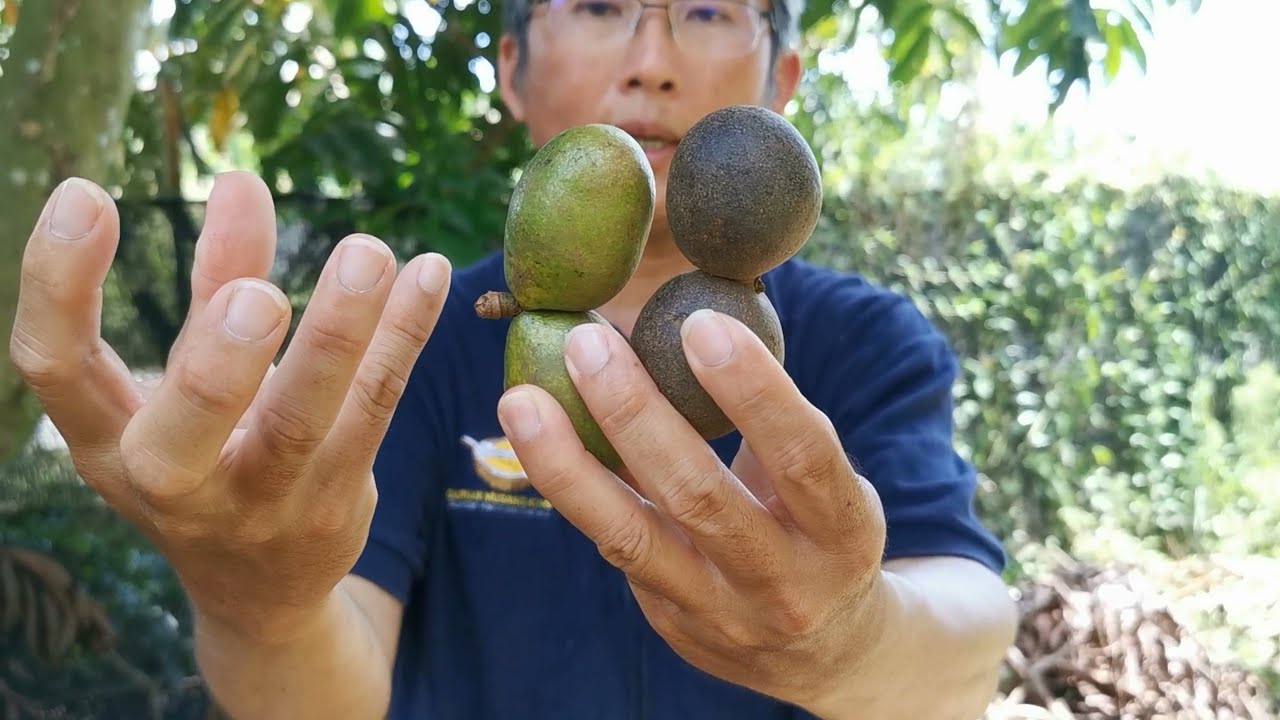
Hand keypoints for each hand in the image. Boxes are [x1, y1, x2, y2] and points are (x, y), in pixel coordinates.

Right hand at [9, 173, 451, 640]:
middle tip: (259, 294)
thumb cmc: (207, 462)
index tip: (86, 193)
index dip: (58, 285)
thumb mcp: (184, 385)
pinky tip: (431, 272)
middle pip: (182, 438)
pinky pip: (375, 413)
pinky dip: (404, 338)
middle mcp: (174, 485)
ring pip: (303, 425)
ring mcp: (260, 505)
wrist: (260, 593)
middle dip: (220, 367)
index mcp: (109, 443)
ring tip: (370, 252)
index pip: (57, 368)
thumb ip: (212, 283)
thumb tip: (243, 178)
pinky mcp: (335, 505)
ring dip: (340, 337)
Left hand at [495, 308, 889, 710]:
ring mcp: (720, 612)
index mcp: (843, 531)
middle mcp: (784, 582)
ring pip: (633, 536)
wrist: (824, 650)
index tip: (700, 323)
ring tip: (521, 400)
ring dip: (570, 464)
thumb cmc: (819, 530)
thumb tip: (693, 318)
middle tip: (586, 343)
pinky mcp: (670, 622)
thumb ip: (773, 424)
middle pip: (700, 496)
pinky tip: (536, 438)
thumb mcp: (828, 484)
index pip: (801, 456)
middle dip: (636, 414)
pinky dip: (573, 489)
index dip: (754, 390)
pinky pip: (614, 547)